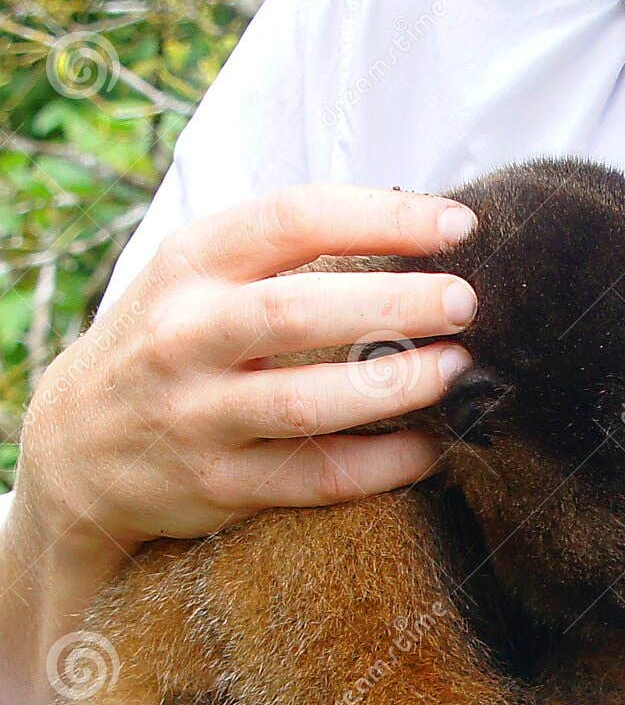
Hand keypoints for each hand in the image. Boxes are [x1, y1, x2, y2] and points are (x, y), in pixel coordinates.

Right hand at [1, 185, 477, 704]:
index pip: (294, 219)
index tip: (457, 225)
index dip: (383, 218)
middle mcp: (187, 336)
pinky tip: (427, 449)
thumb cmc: (170, 343)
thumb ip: (283, 256)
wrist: (79, 446)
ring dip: (394, 386)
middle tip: (465, 303)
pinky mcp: (219, 487)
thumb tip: (415, 235)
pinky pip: (316, 479)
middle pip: (302, 312)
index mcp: (191, 264)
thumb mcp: (197, 277)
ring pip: (309, 402)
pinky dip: (381, 466)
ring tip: (455, 369)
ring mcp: (199, 416)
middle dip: (397, 304)